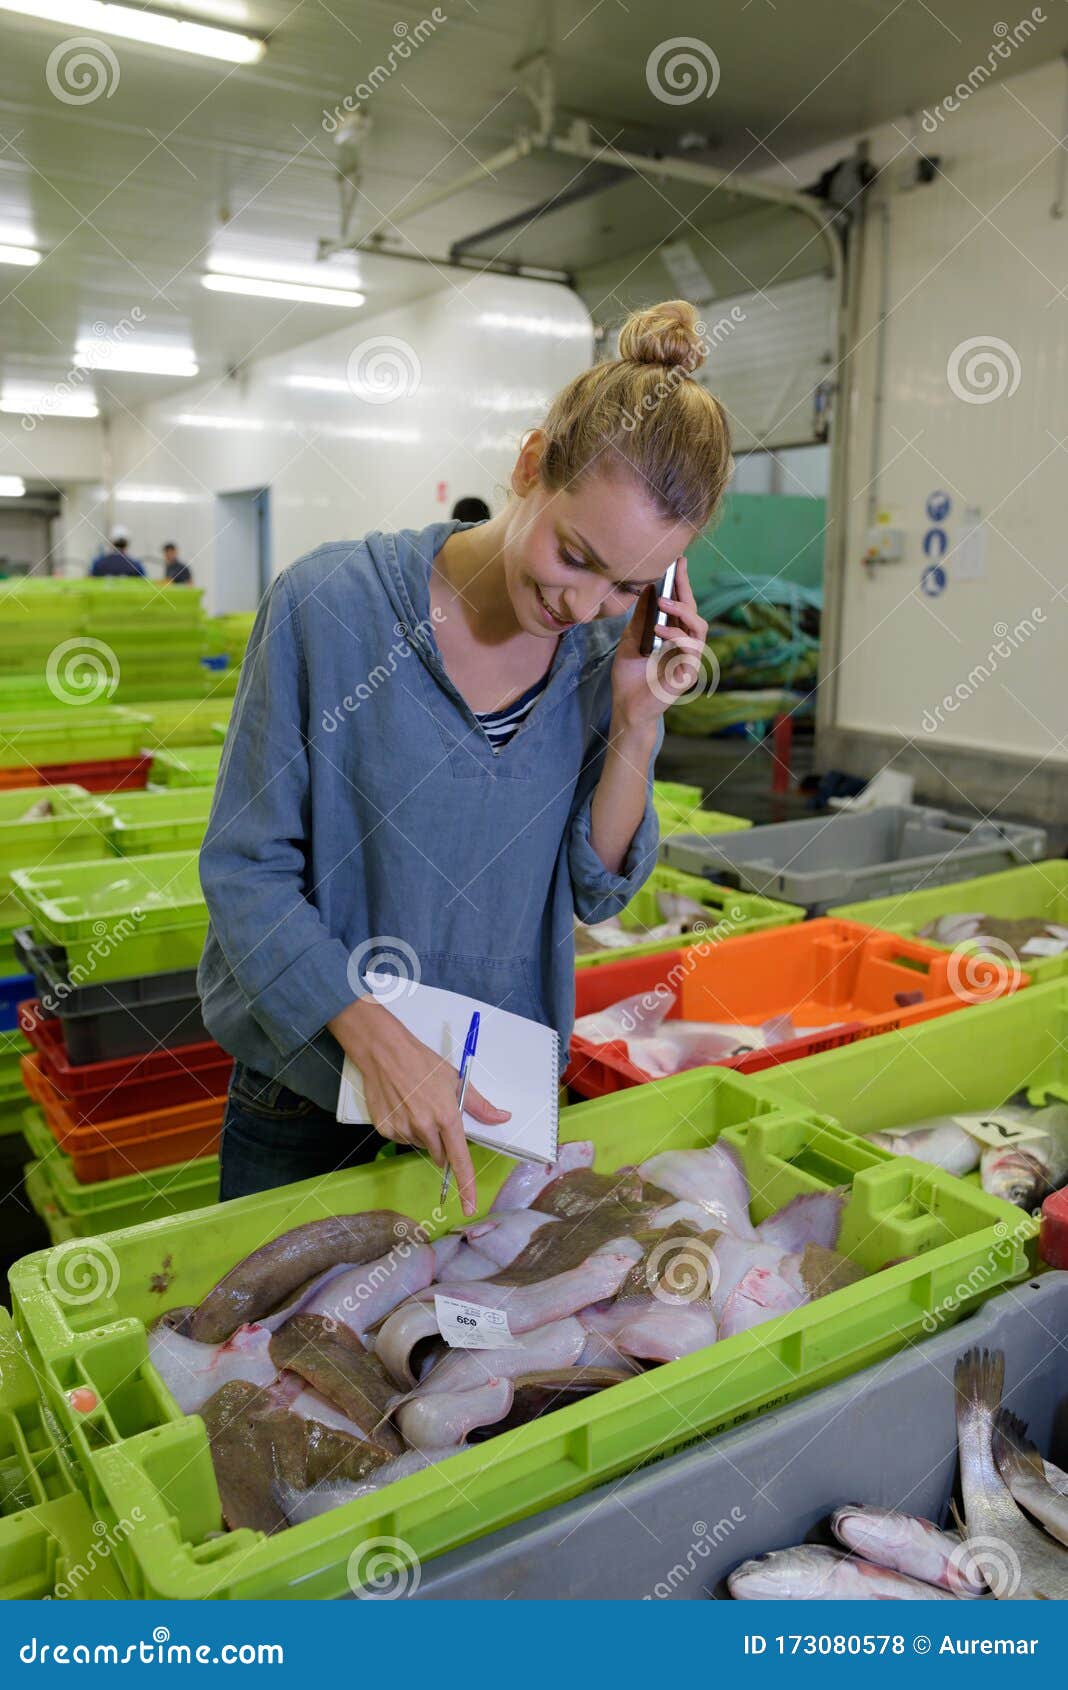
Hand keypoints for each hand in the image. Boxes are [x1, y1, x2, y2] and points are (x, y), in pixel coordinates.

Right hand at [328, 998, 509, 1215]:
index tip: (469, 1206)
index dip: (466, 1185)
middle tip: (438, 1118)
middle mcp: (425, 1127)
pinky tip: (402, 1108)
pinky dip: (405, 1130)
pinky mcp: (385, 1130)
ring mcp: (403, 1130)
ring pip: (421, 1146)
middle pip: (440, 1155)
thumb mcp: (456, 1080)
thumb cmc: (423, 1063)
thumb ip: (480, 1106)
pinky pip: (402, 1139)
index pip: (460, 1159)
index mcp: (447, 1116)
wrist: (384, 1052)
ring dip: (424, 1135)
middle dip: (443, 1144)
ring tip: (417, 1106)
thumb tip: (503, 1118)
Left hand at [610, 555, 708, 731]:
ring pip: (699, 628)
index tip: (678, 562)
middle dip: (686, 590)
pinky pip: (690, 651)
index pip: (682, 606)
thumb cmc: (629, 677)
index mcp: (672, 636)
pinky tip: (659, 631)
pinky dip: (676, 637)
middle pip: (694, 612)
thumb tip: (646, 589)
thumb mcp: (630, 640)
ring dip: (683, 612)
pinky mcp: (687, 674)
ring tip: (663, 603)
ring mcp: (688, 660)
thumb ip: (640, 618)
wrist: (626, 706)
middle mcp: (684, 646)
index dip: (682, 584)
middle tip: (674, 573)